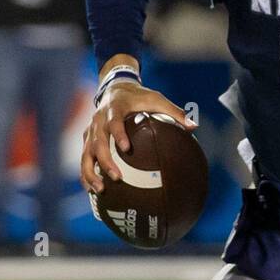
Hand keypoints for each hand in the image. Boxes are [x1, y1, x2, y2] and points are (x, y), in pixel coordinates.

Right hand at [80, 79, 195, 192]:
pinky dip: (87, 175)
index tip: (126, 148)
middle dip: (105, 161)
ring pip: (86, 154)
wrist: (115, 89)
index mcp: (114, 109)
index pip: (113, 122)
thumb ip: (175, 112)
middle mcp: (98, 121)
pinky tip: (94, 191)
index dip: (118, 135)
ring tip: (101, 190)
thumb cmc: (139, 97)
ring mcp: (90, 132)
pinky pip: (85, 159)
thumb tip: (194, 127)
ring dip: (90, 173)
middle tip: (117, 178)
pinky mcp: (87, 140)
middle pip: (97, 143)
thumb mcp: (157, 99)